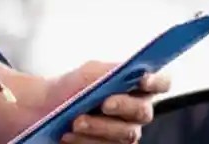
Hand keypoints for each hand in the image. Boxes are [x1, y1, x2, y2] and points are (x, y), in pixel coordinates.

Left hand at [43, 61, 171, 143]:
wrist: (46, 108)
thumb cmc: (72, 87)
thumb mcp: (89, 72)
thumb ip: (110, 71)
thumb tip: (127, 72)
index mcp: (138, 86)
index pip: (162, 83)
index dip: (158, 82)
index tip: (142, 80)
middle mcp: (137, 111)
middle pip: (144, 112)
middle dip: (124, 106)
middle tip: (103, 104)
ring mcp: (126, 134)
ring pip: (127, 135)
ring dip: (100, 128)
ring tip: (76, 122)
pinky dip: (86, 142)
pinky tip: (69, 135)